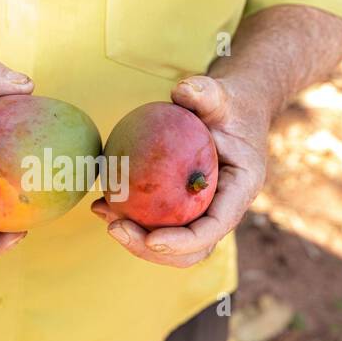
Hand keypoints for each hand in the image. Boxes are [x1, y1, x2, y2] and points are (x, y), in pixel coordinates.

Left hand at [91, 75, 271, 267]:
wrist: (233, 111)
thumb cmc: (229, 103)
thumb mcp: (222, 94)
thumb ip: (207, 92)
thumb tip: (183, 90)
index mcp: (240, 190)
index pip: (214, 228)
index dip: (184, 242)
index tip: (151, 239)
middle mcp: (223, 210)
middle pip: (191, 250)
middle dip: (151, 249)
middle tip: (115, 228)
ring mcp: (203, 213)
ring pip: (171, 245)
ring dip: (136, 240)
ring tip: (103, 214)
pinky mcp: (184, 209)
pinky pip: (158, 223)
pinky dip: (131, 219)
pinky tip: (100, 203)